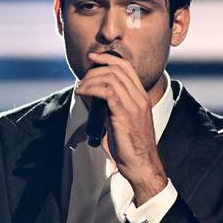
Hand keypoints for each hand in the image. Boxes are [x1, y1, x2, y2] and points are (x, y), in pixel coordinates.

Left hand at [78, 50, 167, 202]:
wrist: (142, 164)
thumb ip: (114, 107)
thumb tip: (95, 99)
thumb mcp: (125, 121)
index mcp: (142, 97)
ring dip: (90, 80)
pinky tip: (83, 94)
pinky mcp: (125, 114)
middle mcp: (140, 97)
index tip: (93, 58)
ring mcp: (134, 105)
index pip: (126, 67)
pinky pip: (107, 92)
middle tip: (82, 78)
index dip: (108, 58)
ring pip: (110, 78)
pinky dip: (91, 89)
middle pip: (117, 69)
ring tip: (80, 89)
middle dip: (95, 69)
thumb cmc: (132, 147)